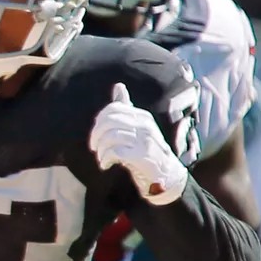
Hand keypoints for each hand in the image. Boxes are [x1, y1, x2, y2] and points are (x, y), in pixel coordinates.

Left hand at [90, 82, 188, 204]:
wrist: (166, 174)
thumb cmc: (147, 150)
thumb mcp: (138, 127)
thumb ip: (126, 109)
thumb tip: (118, 86)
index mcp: (142, 116)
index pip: (113, 108)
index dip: (99, 121)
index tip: (96, 134)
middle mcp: (145, 125)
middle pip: (109, 121)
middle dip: (96, 135)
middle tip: (94, 147)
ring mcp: (145, 140)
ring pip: (110, 137)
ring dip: (100, 149)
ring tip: (101, 157)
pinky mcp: (142, 156)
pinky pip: (114, 152)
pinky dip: (105, 159)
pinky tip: (106, 164)